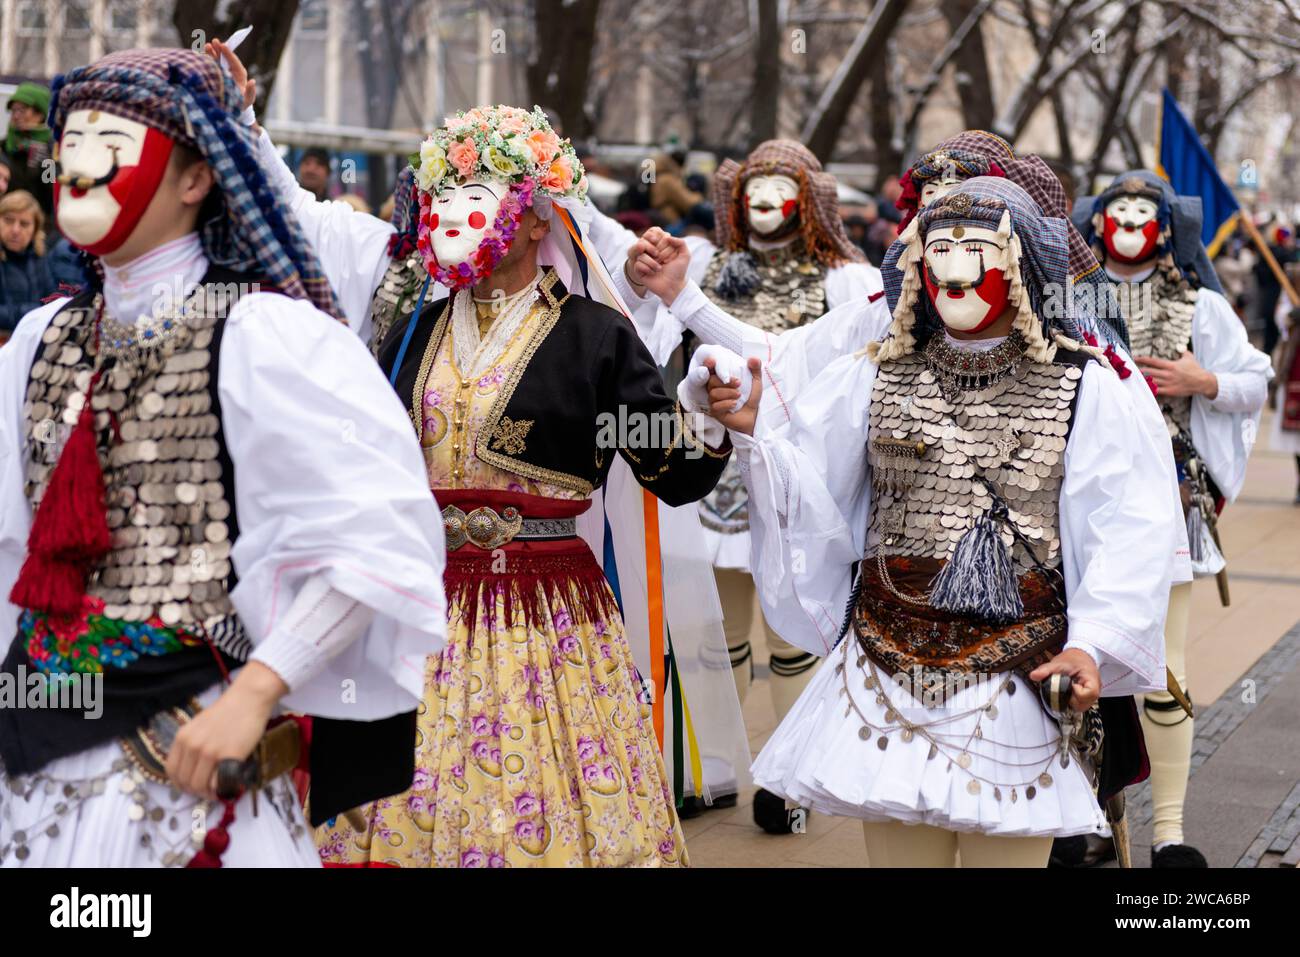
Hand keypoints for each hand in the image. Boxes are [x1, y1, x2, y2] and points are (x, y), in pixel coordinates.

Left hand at [164, 661, 286, 798]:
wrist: (248, 700)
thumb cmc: (227, 712)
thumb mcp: (199, 726)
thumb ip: (192, 745)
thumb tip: (192, 768)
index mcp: (182, 738)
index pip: (171, 771)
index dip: (180, 783)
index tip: (190, 786)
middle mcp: (192, 746)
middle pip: (185, 781)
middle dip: (195, 791)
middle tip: (207, 792)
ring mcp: (209, 751)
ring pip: (199, 785)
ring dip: (208, 793)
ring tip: (217, 792)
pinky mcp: (228, 755)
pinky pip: (218, 782)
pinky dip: (221, 788)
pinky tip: (227, 785)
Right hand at [204, 38, 259, 130]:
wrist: (232, 111)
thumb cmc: (240, 105)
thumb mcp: (246, 100)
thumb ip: (250, 92)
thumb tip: (252, 81)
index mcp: (240, 76)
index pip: (234, 62)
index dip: (229, 54)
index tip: (223, 45)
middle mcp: (231, 72)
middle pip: (225, 59)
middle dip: (220, 50)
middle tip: (214, 41)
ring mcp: (223, 73)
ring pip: (218, 60)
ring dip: (212, 53)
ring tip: (206, 46)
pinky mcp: (216, 75)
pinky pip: (211, 65)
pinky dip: (207, 60)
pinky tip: (201, 54)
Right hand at [628, 227, 688, 303]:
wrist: (673, 287)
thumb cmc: (678, 271)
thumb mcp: (685, 255)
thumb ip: (681, 242)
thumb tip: (667, 236)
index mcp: (660, 246)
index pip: (658, 237)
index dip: (665, 246)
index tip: (672, 256)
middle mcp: (650, 251)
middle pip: (648, 244)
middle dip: (660, 254)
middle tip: (665, 262)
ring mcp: (644, 260)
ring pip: (642, 254)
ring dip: (653, 263)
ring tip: (659, 269)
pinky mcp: (639, 269)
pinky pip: (638, 264)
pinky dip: (647, 269)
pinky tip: (652, 273)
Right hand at [706, 356, 762, 434]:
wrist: (753, 416)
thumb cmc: (750, 398)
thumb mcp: (756, 382)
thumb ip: (755, 369)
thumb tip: (753, 359)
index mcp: (722, 379)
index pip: (711, 370)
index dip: (708, 365)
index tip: (712, 361)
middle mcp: (715, 389)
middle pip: (711, 381)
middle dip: (725, 381)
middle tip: (739, 383)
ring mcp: (714, 401)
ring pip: (713, 393)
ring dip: (728, 393)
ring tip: (739, 395)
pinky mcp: (715, 412)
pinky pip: (715, 406)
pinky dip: (726, 404)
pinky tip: (735, 404)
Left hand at [1029, 648, 1100, 712]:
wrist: (1080, 655)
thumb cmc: (1072, 659)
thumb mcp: (1057, 663)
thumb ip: (1045, 670)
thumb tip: (1034, 675)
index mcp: (1092, 679)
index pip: (1090, 694)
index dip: (1078, 692)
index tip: (1071, 684)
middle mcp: (1095, 688)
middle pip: (1085, 705)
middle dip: (1071, 700)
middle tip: (1065, 689)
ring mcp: (1092, 693)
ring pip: (1082, 707)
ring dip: (1072, 702)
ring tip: (1067, 691)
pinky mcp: (1088, 696)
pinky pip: (1081, 704)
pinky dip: (1073, 701)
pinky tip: (1069, 693)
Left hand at [1134, 351, 1216, 398]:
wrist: (1202, 382)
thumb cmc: (1195, 369)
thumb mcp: (1189, 358)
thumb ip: (1182, 352)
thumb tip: (1180, 347)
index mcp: (1171, 365)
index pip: (1154, 361)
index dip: (1143, 359)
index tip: (1135, 358)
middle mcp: (1168, 374)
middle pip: (1150, 372)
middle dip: (1140, 371)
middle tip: (1132, 370)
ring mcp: (1169, 383)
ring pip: (1152, 381)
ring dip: (1143, 380)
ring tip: (1135, 379)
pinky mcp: (1170, 391)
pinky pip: (1157, 391)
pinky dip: (1150, 389)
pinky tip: (1144, 388)